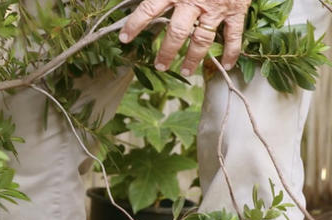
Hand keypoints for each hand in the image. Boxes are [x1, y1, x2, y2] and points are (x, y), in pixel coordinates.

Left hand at [119, 0, 249, 74]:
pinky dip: (232, 51)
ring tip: (185, 71)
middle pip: (177, 32)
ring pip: (202, 39)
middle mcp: (194, 2)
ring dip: (193, 58)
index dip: (135, 24)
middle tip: (160, 65)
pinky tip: (227, 64)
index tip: (124, 38)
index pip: (149, 9)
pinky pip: (234, 34)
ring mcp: (216, 8)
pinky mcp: (236, 10)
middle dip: (167, 51)